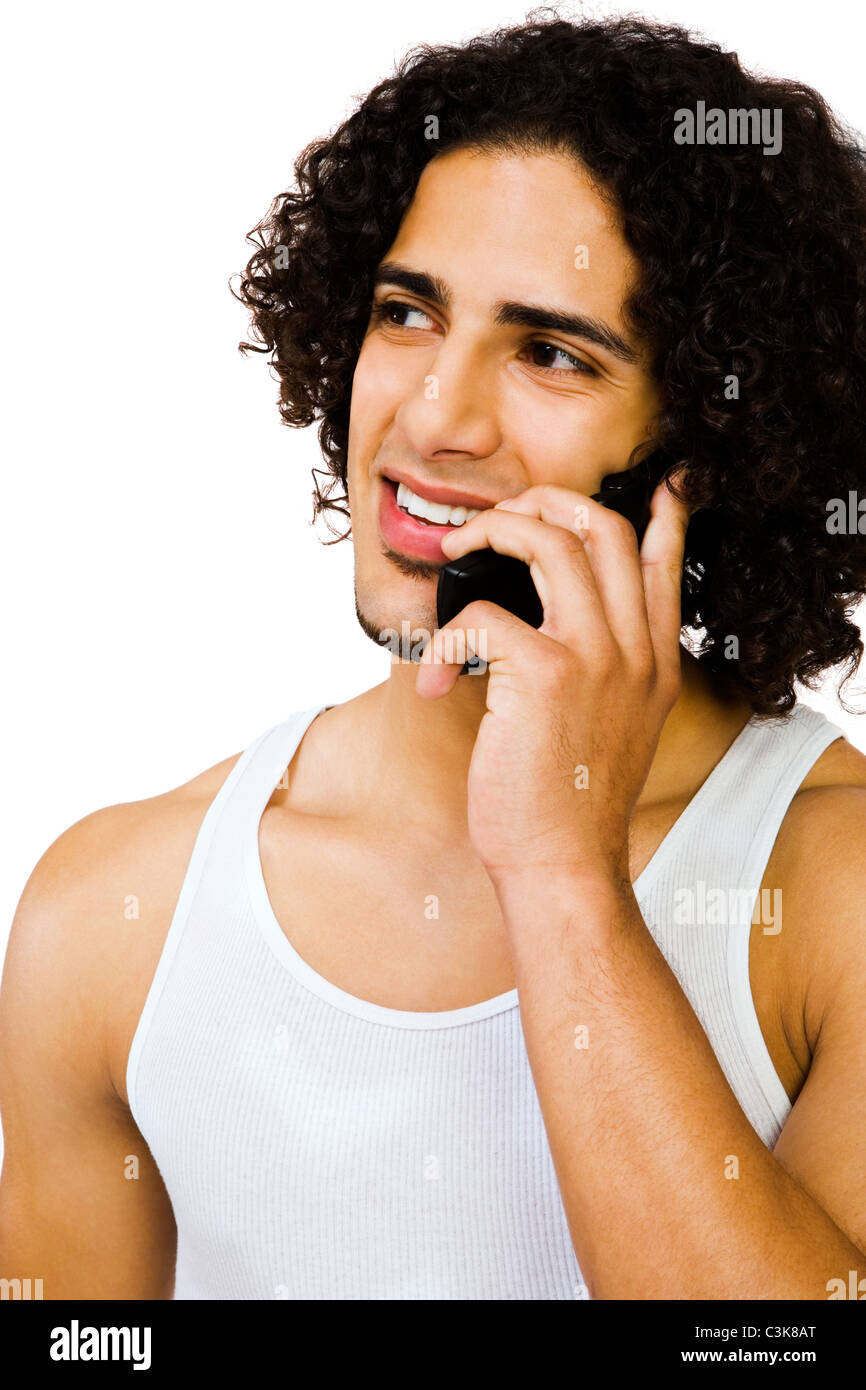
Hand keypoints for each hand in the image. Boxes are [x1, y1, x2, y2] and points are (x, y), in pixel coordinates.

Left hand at [416, 478, 691, 887]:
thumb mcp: (613, 730)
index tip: (662, 484)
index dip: (661, 516)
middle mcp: (636, 652)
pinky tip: (432, 680)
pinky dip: (443, 639)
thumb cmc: (568, 804)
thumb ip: (604, 673)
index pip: (664, 565)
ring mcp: (597, 659)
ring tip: (457, 552)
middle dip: (543, 503)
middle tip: (499, 520)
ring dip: (493, 532)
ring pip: (552, 544)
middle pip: (604, 529)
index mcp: (655, 664)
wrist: (563, 865)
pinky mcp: (545, 677)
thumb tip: (546, 628)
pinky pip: (482, 616)